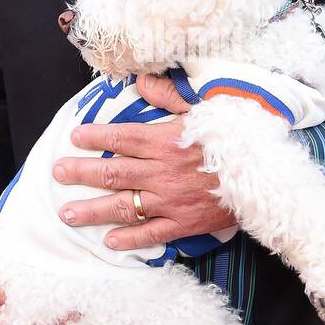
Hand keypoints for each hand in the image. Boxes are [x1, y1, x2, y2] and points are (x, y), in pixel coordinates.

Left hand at [51, 73, 238, 250]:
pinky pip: (150, 234)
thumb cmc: (238, 138)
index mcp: (165, 141)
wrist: (267, 176)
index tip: (74, 138)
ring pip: (122, 205)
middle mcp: (161, 172)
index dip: (94, 137)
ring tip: (67, 213)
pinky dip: (129, 239)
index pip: (120, 138)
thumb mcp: (207, 107)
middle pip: (112, 172)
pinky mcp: (183, 223)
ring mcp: (170, 200)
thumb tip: (142, 83)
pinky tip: (109, 242)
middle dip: (80, 173)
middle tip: (57, 173)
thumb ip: (170, 96)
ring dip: (92, 210)